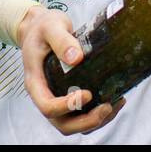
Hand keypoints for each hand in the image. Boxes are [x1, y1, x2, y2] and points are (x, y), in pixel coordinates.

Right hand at [18, 5, 125, 134]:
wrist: (40, 28)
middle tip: (106, 107)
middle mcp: (45, 95)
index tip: (86, 93)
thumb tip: (76, 58)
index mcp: (36, 82)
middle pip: (62, 124)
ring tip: (114, 104)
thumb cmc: (43, 28)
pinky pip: (82, 114)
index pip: (47, 107)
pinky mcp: (69, 94)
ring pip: (74, 123)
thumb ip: (61, 40)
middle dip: (86, 121)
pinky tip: (115, 99)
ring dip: (95, 121)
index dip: (67, 106)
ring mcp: (57, 97)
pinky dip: (99, 113)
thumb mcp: (50, 27)